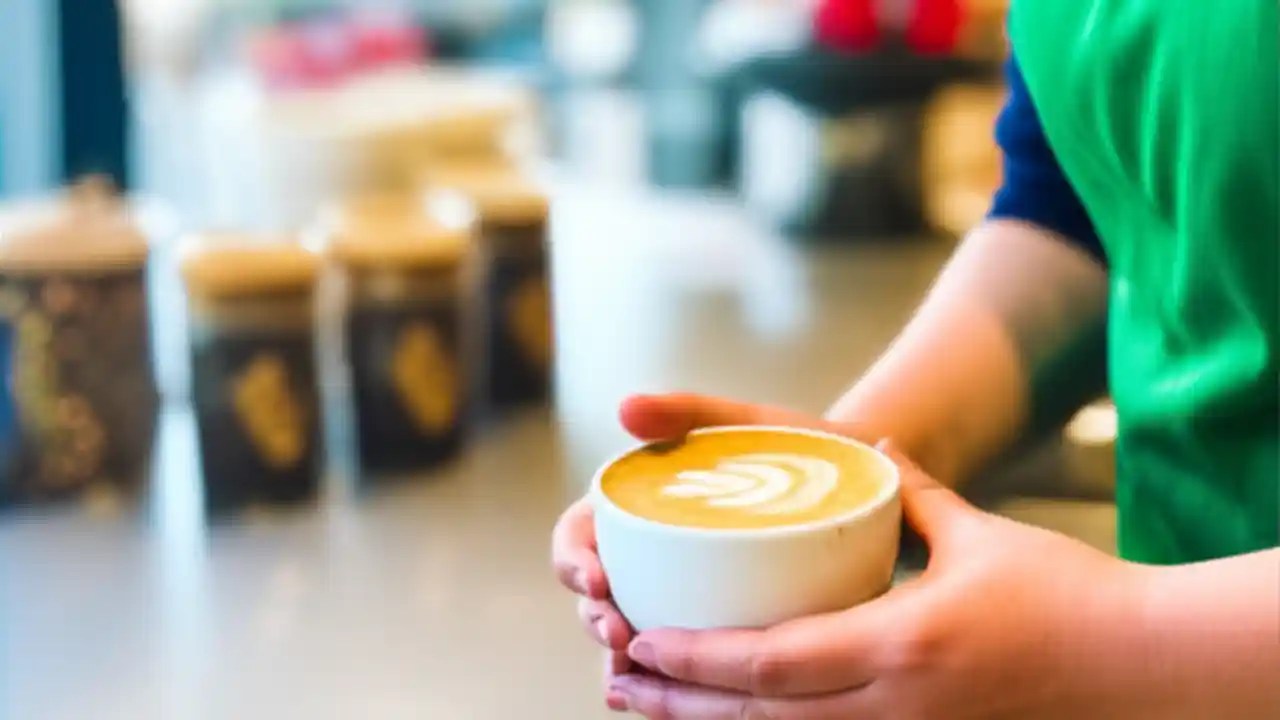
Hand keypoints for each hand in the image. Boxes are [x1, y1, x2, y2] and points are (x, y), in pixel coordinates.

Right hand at [551, 393, 872, 711]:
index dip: (575, 559)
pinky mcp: (723, 631)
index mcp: (641, 506)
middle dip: (595, 621)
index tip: (597, 578)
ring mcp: (684, 597)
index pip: (580, 534)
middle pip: (595, 597)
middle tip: (619, 634)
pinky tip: (670, 705)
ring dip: (622, 665)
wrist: (870, 488)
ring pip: (632, 640)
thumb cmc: (803, 450)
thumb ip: (691, 410)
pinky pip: (685, 668)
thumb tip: (625, 406)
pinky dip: (669, 690)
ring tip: (633, 682)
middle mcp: (654, 557)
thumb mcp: (753, 424)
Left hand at [608, 445, 1148, 719]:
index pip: (771, 661)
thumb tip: (878, 444)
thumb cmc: (1066, 598)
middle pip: (759, 716)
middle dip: (678, 703)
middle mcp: (892, 706)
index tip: (642, 640)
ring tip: (645, 710)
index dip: (695, 658)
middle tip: (617, 678)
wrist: (1140, 668)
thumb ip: (919, 491)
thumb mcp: (981, 536)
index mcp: (898, 645)